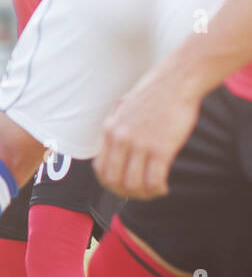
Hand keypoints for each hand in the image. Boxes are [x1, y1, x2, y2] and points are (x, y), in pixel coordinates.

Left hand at [93, 73, 202, 198]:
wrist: (176, 81)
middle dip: (126, 193)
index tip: (123, 187)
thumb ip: (121, 132)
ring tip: (154, 191)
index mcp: (110, 130)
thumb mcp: (126, 112)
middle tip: (140, 194)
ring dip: (144, 194)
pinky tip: (164, 188)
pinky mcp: (161, 148)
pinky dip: (158, 190)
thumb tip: (121, 154)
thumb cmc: (155, 96)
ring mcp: (140, 144)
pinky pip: (154, 180)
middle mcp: (120, 138)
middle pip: (114, 180)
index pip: (100, 169)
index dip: (110, 184)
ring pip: (133, 184)